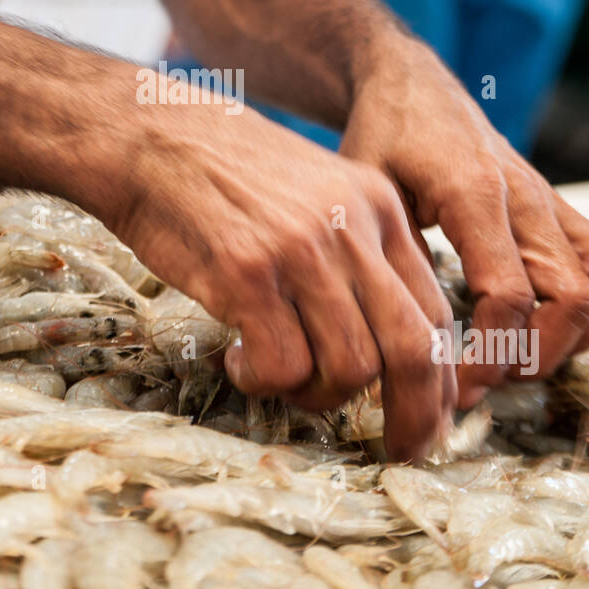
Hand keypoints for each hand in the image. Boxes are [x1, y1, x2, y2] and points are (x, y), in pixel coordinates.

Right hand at [99, 95, 454, 461]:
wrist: (149, 135)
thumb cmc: (225, 175)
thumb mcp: (317, 192)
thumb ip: (356, 252)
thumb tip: (382, 339)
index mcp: (379, 207)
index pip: (437, 311)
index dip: (439, 377)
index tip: (427, 414)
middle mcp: (352, 228)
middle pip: (414, 349)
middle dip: (415, 416)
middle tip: (398, 452)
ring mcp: (302, 251)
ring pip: (351, 367)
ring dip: (316, 397)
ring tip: (277, 379)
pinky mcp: (248, 274)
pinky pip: (283, 367)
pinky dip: (264, 384)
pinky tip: (239, 361)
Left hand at [340, 35, 588, 404]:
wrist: (410, 85)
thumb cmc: (382, 136)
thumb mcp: (365, 192)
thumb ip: (393, 258)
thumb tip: (407, 339)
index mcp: (474, 193)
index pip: (509, 293)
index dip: (491, 352)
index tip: (456, 387)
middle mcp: (526, 197)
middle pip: (574, 296)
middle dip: (538, 355)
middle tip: (484, 382)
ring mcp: (548, 200)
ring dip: (575, 334)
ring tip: (518, 361)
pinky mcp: (556, 205)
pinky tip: (548, 330)